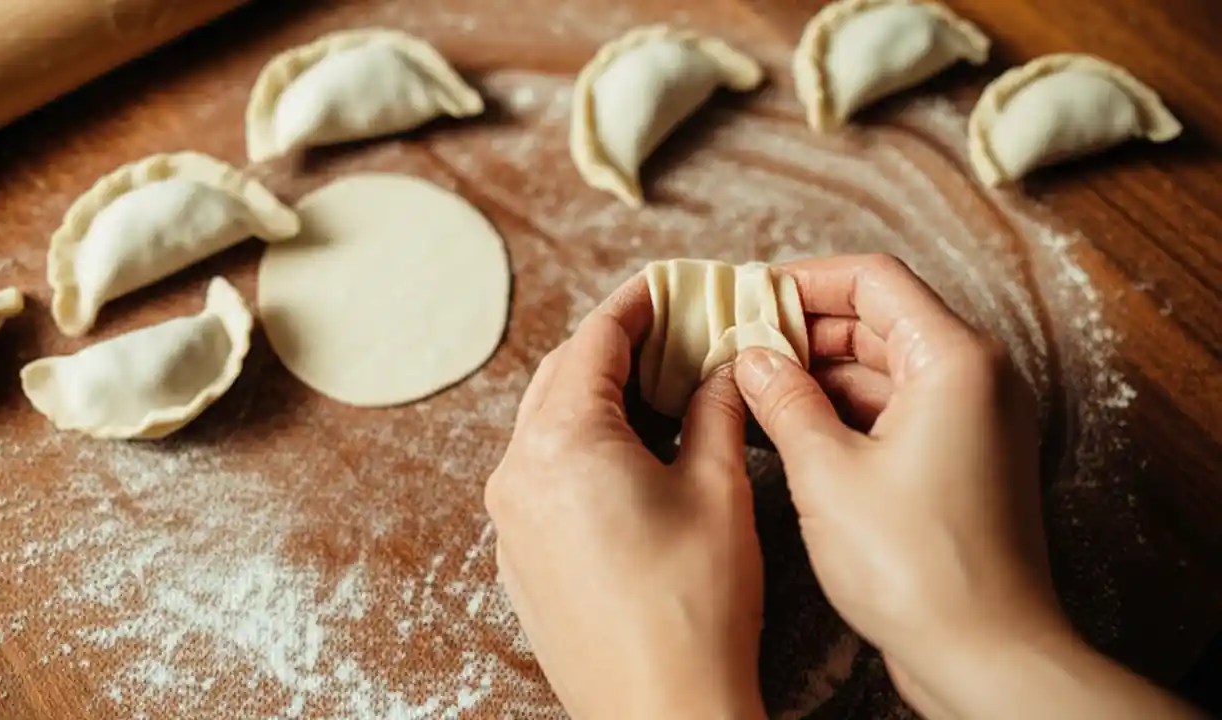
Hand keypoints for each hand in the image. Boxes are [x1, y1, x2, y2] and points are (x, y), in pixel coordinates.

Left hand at [485, 277, 765, 719]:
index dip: (637, 303)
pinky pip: (542, 474)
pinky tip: (633, 457)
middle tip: (676, 332)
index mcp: (562, 442)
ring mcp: (510, 520)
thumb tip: (721, 364)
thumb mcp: (718, 490)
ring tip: (663, 390)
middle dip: (617, 347)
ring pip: (548, 425)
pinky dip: (583, 447)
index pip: (594, 341)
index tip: (671, 283)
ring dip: (600, 397)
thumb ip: (715, 409)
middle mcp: (517, 473)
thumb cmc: (695, 608)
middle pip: (563, 377)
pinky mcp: (518, 557)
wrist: (660, 715)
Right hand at [734, 254, 1197, 719]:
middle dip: (804, 330)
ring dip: (817, 374)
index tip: (748, 296)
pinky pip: (893, 411)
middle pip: (877, 321)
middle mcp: (975, 379)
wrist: (984, 655)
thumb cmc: (917, 567)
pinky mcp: (959, 460)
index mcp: (954, 360)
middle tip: (737, 347)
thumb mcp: (826, 473)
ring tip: (750, 389)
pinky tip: (785, 428)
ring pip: (881, 368)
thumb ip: (783, 400)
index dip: (804, 281)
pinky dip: (841, 413)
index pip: (873, 280)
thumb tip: (751, 357)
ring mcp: (971, 421)